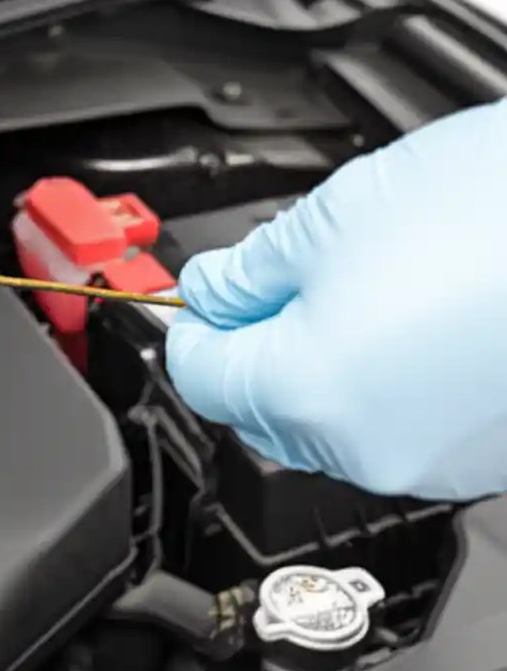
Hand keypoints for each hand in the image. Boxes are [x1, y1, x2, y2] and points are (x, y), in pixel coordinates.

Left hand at [166, 98, 506, 500]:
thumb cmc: (495, 211)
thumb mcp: (330, 220)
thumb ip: (249, 271)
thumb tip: (213, 290)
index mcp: (307, 393)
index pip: (201, 377)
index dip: (192, 328)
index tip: (197, 301)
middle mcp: (368, 448)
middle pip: (260, 407)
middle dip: (254, 345)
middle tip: (271, 281)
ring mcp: (434, 459)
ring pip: (331, 421)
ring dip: (320, 364)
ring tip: (360, 287)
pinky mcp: (485, 453)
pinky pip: (400, 425)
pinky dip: (385, 381)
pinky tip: (413, 320)